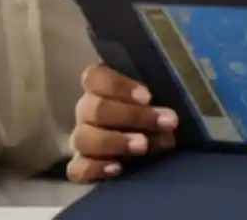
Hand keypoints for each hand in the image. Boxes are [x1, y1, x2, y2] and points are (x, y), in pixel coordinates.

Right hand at [66, 63, 178, 181]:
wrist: (155, 143)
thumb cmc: (157, 111)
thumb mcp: (161, 102)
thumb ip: (161, 104)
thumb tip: (169, 119)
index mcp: (101, 86)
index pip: (95, 77)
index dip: (119, 86)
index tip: (148, 97)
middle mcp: (86, 110)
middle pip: (95, 109)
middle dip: (132, 116)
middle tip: (163, 123)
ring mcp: (81, 139)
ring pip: (83, 138)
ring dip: (114, 141)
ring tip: (143, 145)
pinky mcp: (80, 166)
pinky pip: (77, 169)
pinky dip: (96, 168)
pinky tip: (117, 168)